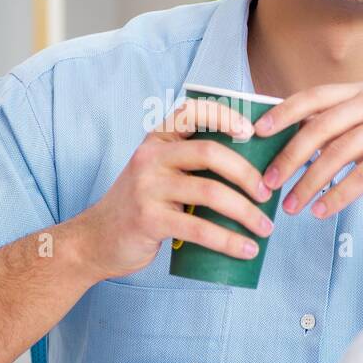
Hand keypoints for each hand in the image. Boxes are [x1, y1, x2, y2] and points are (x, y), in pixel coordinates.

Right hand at [75, 96, 276, 278]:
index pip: (191, 112)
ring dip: (246, 212)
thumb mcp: (156, 174)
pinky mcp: (149, 219)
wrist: (95, 239)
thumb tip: (250, 170)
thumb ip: (187, 164)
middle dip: (247, 173)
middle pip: (210, 153)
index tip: (251, 132)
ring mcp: (148, 188)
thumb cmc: (140, 206)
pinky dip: (229, 241)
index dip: (224, 115)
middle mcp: (150, 158)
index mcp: (156, 141)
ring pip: (210, 192)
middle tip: (267, 194)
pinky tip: (247, 250)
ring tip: (265, 227)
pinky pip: (199, 228)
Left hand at [252, 82, 362, 216]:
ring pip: (338, 153)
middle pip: (320, 126)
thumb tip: (291, 143)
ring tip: (291, 206)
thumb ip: (340, 132)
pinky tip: (323, 211)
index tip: (255, 133)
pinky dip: (338, 194)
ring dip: (309, 183)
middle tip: (267, 182)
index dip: (281, 113)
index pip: (314, 96)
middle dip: (288, 156)